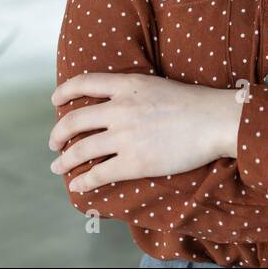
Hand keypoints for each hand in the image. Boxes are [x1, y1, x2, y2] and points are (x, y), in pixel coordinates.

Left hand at [48, 74, 243, 192]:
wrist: (214, 120)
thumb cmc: (193, 103)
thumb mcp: (156, 85)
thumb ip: (132, 91)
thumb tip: (115, 103)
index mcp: (126, 85)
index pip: (84, 83)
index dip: (64, 91)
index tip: (55, 100)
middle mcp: (119, 109)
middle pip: (74, 121)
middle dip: (58, 134)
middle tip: (53, 143)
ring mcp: (125, 136)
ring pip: (81, 150)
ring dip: (64, 161)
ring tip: (58, 167)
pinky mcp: (134, 162)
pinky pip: (99, 173)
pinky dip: (83, 181)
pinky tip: (77, 185)